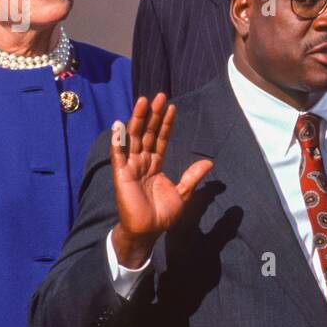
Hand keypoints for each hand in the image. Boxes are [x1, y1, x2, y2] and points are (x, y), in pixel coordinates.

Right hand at [110, 93, 212, 267]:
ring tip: (144, 102)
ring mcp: (131, 167)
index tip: (172, 106)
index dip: (166, 123)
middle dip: (153, 115)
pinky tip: (118, 124)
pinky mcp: (121, 175)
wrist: (149, 231)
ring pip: (134, 138)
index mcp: (155, 165)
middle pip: (147, 133)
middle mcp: (142, 162)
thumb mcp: (183, 193)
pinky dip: (117, 140)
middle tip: (159, 96)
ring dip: (138, 119)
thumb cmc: (163, 215)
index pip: (161, 139)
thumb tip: (209, 162)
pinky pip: (118, 155)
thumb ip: (192, 176)